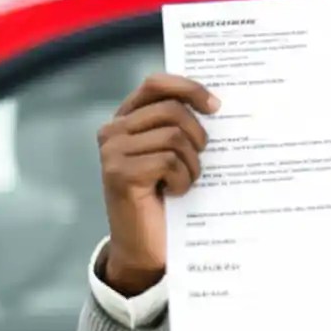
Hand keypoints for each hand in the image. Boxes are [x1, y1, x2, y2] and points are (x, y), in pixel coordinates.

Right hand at [96, 74, 218, 295]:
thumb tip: (218, 102)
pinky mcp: (119, 174)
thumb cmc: (169, 196)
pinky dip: (183, 180)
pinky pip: (169, 162)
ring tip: (184, 181)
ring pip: (175, 136)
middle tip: (201, 158)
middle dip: (198, 135)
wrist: (147, 246)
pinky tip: (175, 193)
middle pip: (172, 110)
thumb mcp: (176, 154)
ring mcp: (112, 152)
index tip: (216, 106)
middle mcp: (113, 131)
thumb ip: (182, 125)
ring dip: (192, 164)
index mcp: (128, 118)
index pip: (157, 84)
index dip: (189, 88)